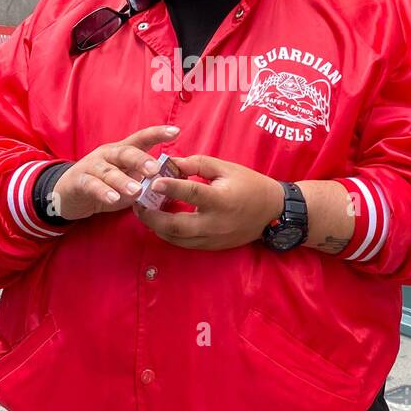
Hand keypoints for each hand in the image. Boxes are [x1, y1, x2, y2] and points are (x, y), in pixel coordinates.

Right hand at [50, 125, 180, 220]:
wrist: (68, 194)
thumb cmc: (105, 186)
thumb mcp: (127, 180)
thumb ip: (147, 179)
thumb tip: (176, 180)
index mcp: (122, 151)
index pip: (141, 138)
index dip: (157, 134)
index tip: (175, 132)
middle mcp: (107, 154)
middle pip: (125, 152)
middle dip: (141, 160)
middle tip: (155, 169)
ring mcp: (92, 166)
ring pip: (109, 171)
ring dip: (123, 181)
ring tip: (137, 190)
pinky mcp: (79, 181)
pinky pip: (92, 185)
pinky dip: (103, 192)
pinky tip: (113, 199)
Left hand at [132, 153, 284, 249]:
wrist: (273, 212)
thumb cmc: (249, 184)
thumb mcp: (226, 168)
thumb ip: (198, 164)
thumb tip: (172, 163)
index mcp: (221, 199)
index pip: (192, 193)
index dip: (172, 187)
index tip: (154, 182)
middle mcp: (215, 223)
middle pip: (176, 226)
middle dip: (152, 217)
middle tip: (137, 203)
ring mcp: (213, 238)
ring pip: (176, 239)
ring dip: (156, 227)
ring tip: (144, 212)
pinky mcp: (212, 247)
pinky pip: (184, 244)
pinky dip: (169, 234)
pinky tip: (160, 223)